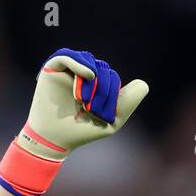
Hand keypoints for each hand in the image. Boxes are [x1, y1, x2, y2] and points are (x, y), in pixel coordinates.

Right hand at [0, 48, 148, 195]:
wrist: (54, 139)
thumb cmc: (83, 131)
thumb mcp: (112, 121)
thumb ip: (127, 103)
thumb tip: (143, 84)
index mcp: (98, 84)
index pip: (111, 76)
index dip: (111, 92)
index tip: (101, 113)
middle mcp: (83, 74)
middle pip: (102, 68)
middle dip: (102, 89)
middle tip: (91, 108)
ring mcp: (68, 70)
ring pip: (88, 60)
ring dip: (93, 79)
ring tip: (85, 99)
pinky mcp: (52, 68)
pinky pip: (67, 55)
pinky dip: (79, 63)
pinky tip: (88, 76)